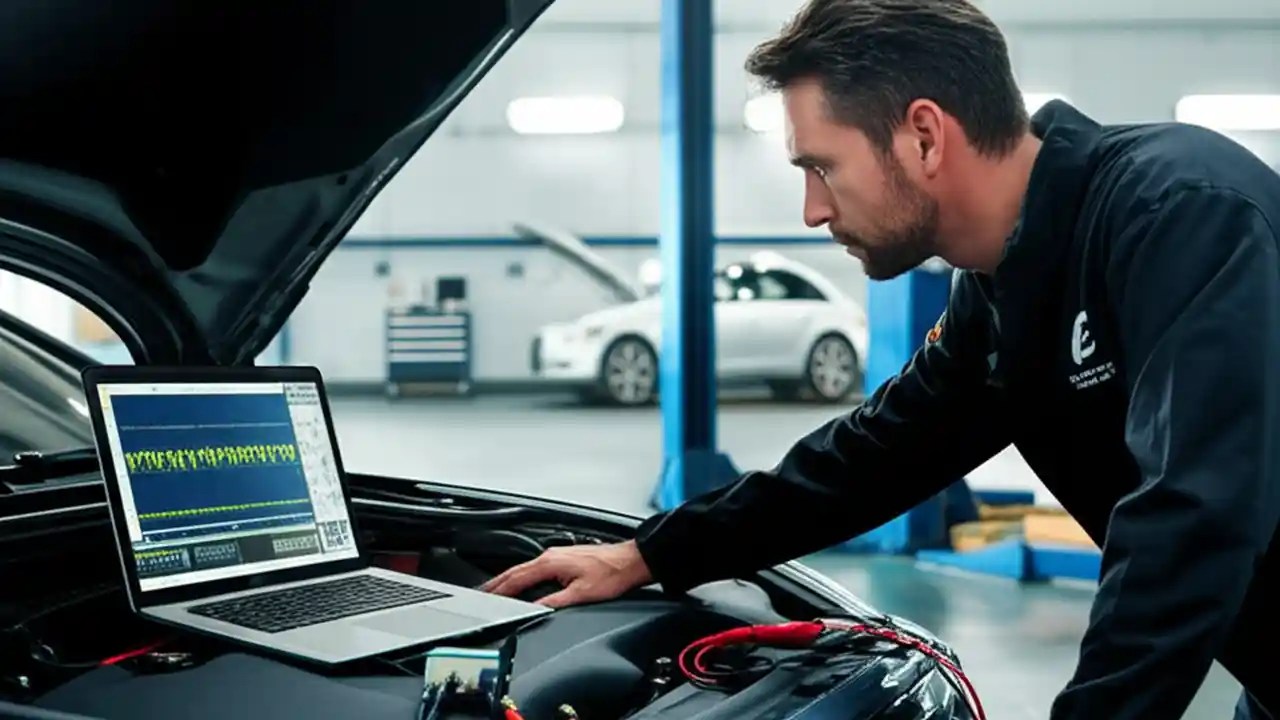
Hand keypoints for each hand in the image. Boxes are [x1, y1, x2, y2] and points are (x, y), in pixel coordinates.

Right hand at [480, 540, 653, 608]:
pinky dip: (523, 576)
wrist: (632, 561)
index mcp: (550, 563)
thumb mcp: (580, 595)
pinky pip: (536, 567)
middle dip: (498, 583)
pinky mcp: (565, 557)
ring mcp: (558, 554)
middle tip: (482, 594)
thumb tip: (533, 609)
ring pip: (525, 568)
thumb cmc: (612, 575)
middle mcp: (551, 555)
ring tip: (497, 589)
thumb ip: (553, 603)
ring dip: (510, 579)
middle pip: (516, 571)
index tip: (486, 599)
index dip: (500, 590)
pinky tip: (523, 582)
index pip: (517, 578)